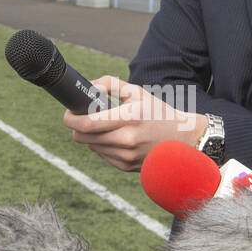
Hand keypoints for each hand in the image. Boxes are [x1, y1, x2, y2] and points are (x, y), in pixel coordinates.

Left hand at [63, 75, 205, 170]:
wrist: (182, 140)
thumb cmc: (158, 112)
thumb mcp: (137, 92)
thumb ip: (110, 84)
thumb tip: (88, 86)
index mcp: (129, 117)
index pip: (87, 123)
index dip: (70, 118)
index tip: (69, 113)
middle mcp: (126, 139)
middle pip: (82, 137)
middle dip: (78, 127)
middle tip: (84, 117)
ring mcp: (125, 156)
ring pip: (90, 146)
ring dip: (92, 136)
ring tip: (108, 127)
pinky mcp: (125, 166)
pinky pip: (102, 155)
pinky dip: (103, 146)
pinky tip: (118, 138)